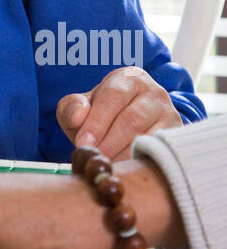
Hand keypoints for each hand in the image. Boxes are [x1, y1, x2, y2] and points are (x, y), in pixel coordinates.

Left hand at [57, 65, 182, 159]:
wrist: (129, 125)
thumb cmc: (102, 114)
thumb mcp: (82, 107)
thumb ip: (71, 108)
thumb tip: (78, 116)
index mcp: (128, 78)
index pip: (113, 96)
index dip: (96, 121)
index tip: (82, 142)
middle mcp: (154, 92)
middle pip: (131, 119)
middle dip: (109, 142)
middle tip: (94, 158)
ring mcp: (169, 114)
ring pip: (148, 137)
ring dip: (123, 155)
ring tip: (106, 165)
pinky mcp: (177, 136)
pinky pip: (160, 152)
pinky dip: (140, 162)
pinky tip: (125, 169)